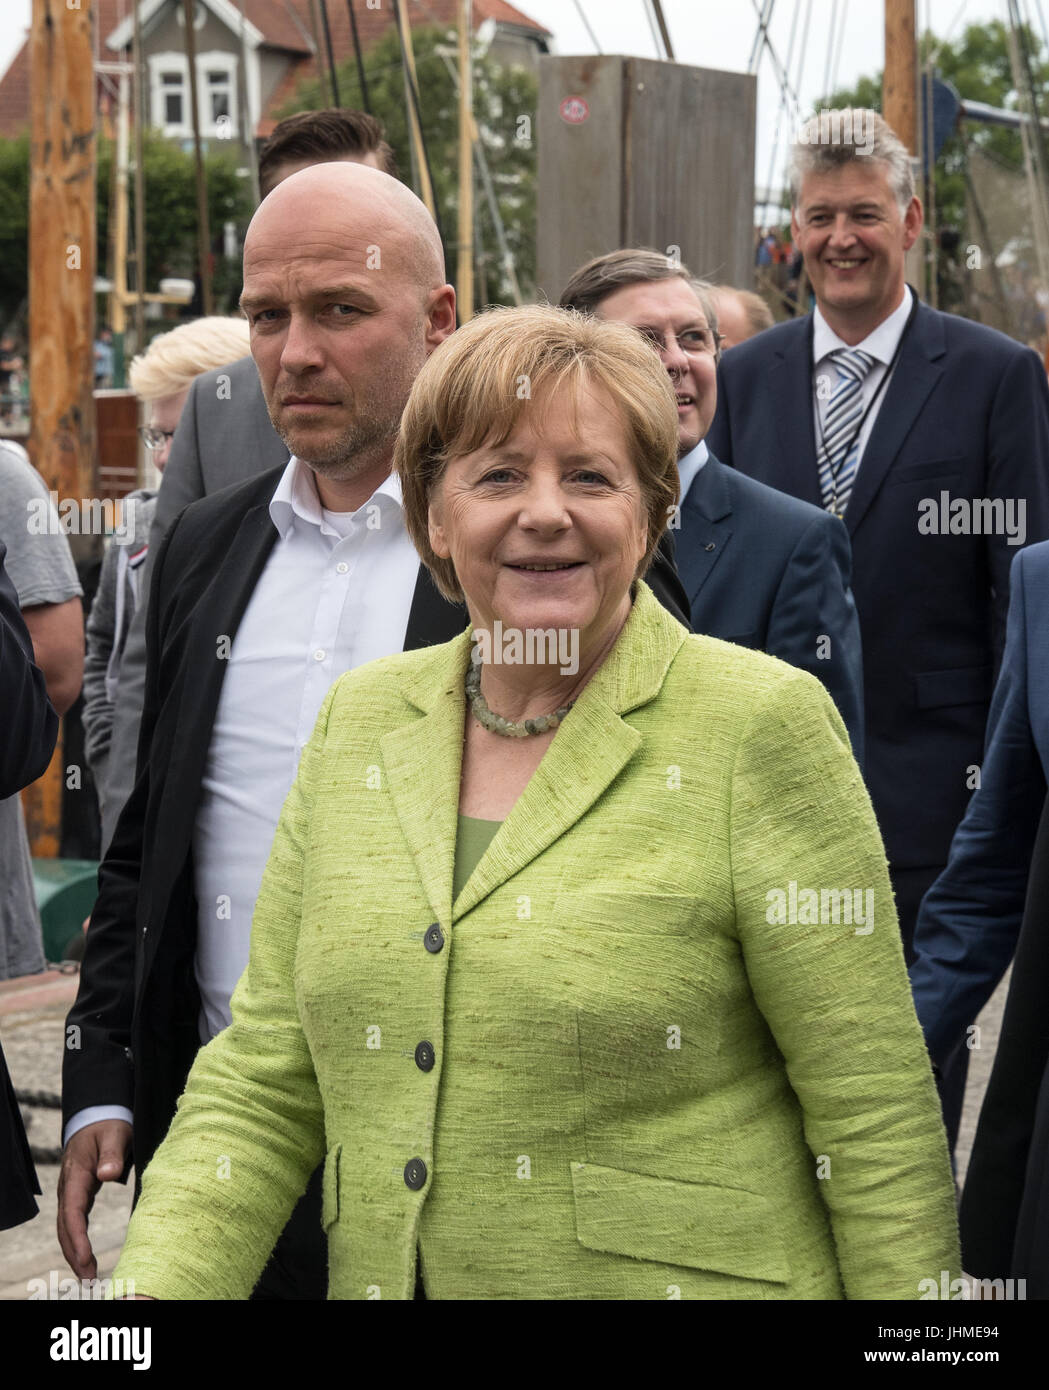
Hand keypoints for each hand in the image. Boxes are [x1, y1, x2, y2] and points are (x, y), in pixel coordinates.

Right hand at [57, 1119, 132, 1279]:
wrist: (97, 1116)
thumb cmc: (108, 1125)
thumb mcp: (115, 1134)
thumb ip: (112, 1154)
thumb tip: (108, 1175)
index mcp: (77, 1174)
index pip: (73, 1211)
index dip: (78, 1236)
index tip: (85, 1257)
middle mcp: (69, 1187)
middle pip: (65, 1226)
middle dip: (74, 1253)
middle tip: (89, 1278)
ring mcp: (71, 1192)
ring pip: (66, 1228)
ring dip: (73, 1252)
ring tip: (88, 1276)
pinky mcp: (77, 1195)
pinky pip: (72, 1223)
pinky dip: (76, 1242)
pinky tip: (85, 1258)